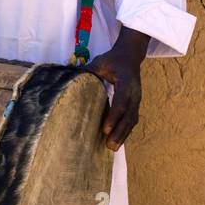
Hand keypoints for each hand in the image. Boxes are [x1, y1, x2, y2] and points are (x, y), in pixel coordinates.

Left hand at [86, 27, 149, 150]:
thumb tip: (68, 81)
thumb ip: (87, 72)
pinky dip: (125, 131)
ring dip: (123, 135)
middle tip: (109, 145)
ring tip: (113, 148)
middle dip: (119, 131)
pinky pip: (132, 119)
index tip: (105, 129)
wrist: (129, 56)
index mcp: (126, 82)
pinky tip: (117, 141)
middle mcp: (135, 93)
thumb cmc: (112, 60)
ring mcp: (137, 99)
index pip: (121, 101)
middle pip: (129, 115)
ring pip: (132, 120)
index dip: (113, 116)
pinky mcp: (135, 104)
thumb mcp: (100, 63)